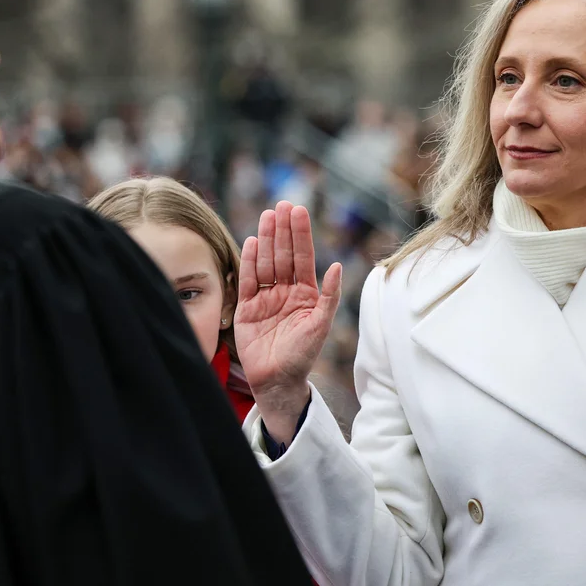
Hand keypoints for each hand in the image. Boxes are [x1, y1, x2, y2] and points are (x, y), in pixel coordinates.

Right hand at [235, 202, 341, 422]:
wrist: (278, 380)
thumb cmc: (303, 355)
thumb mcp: (321, 324)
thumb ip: (330, 296)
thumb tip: (339, 266)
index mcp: (305, 293)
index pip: (302, 257)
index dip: (300, 234)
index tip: (298, 211)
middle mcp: (285, 291)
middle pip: (283, 255)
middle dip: (283, 230)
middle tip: (283, 205)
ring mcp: (265, 298)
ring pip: (265, 262)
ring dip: (267, 239)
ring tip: (268, 216)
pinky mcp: (247, 308)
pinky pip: (248, 280)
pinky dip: (249, 261)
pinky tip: (252, 242)